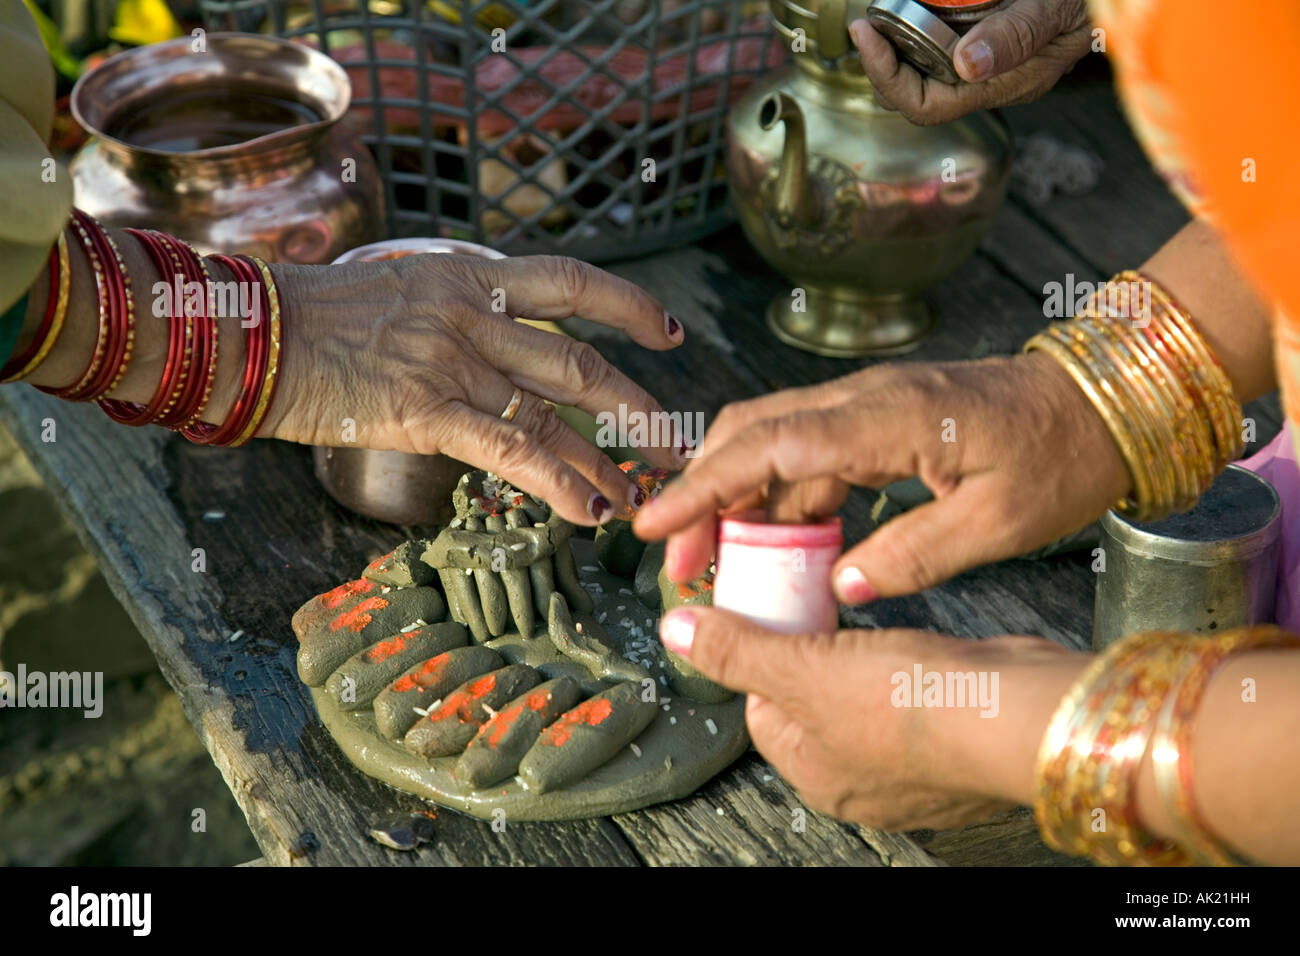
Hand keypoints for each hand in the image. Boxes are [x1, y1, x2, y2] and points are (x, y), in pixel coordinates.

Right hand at [263, 253, 686, 525]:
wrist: (252, 330)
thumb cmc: (312, 316)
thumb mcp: (396, 293)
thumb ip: (451, 317)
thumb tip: (487, 348)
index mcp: (468, 279)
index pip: (570, 283)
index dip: (629, 307)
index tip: (667, 332)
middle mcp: (472, 316)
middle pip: (578, 362)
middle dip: (636, 406)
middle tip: (674, 441)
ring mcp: (454, 362)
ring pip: (555, 413)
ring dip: (606, 458)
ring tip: (642, 492)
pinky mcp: (428, 411)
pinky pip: (512, 450)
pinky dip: (559, 482)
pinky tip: (590, 511)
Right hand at [635, 353, 1130, 601]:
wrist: (1100, 402)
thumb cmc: (1059, 456)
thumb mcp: (1000, 523)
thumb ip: (915, 555)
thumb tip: (839, 592)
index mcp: (888, 419)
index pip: (772, 446)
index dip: (707, 487)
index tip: (659, 525)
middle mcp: (863, 401)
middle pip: (752, 436)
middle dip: (703, 497)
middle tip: (679, 563)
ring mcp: (866, 406)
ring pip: (772, 445)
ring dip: (736, 501)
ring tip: (717, 565)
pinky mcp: (874, 421)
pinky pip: (807, 455)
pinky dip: (779, 499)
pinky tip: (777, 546)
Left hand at [658, 605, 1083, 829]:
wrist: (1019, 709)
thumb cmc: (912, 706)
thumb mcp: (802, 670)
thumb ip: (737, 651)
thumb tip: (676, 634)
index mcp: (815, 776)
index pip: (761, 712)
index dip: (757, 660)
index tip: (762, 616)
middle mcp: (862, 778)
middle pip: (810, 702)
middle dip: (806, 652)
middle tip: (806, 604)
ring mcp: (913, 758)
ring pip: (861, 693)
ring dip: (854, 653)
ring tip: (851, 613)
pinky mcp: (952, 728)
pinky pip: (909, 689)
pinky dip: (902, 660)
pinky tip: (904, 638)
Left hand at [850, 0, 1092, 125]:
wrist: (1117, 2)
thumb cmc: (1095, 3)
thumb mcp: (1057, 8)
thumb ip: (1018, 35)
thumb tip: (967, 66)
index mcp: (1007, 83)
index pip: (927, 106)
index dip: (887, 76)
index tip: (868, 35)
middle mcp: (994, 82)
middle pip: (917, 95)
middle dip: (883, 66)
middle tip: (866, 25)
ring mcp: (993, 65)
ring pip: (925, 74)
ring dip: (896, 50)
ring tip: (878, 18)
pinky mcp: (993, 44)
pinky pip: (943, 52)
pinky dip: (917, 33)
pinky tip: (908, 8)